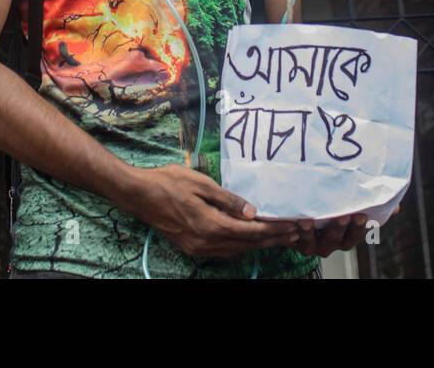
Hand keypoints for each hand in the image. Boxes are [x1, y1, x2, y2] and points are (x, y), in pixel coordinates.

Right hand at [129, 163, 301, 258]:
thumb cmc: (168, 182)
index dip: (274, 230)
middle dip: (273, 240)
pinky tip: (249, 239)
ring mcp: (199, 248)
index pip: (251, 231)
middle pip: (248, 244)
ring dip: (258, 244)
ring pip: (236, 250)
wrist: (138, 195)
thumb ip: (228, 200)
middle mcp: (207, 242)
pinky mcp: (192, 248)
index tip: (293, 227)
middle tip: (295, 235)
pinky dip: (240, 246)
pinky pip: (223, 251)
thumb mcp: (201, 184)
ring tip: (279, 237)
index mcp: (211, 225)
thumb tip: (253, 212)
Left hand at [292, 204, 401, 257]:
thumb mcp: (348, 204)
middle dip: (339, 229)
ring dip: (310, 234)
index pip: (355, 235)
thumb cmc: (329, 208)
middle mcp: (329, 243)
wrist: (295, 215)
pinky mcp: (292, 240)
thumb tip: (397, 208)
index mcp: (344, 235)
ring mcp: (310, 244)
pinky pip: (292, 240)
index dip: (358, 228)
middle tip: (343, 216)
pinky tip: (293, 221)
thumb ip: (371, 204)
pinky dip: (292, 232)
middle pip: (336, 241)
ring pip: (311, 244)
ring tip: (308, 221)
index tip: (361, 215)